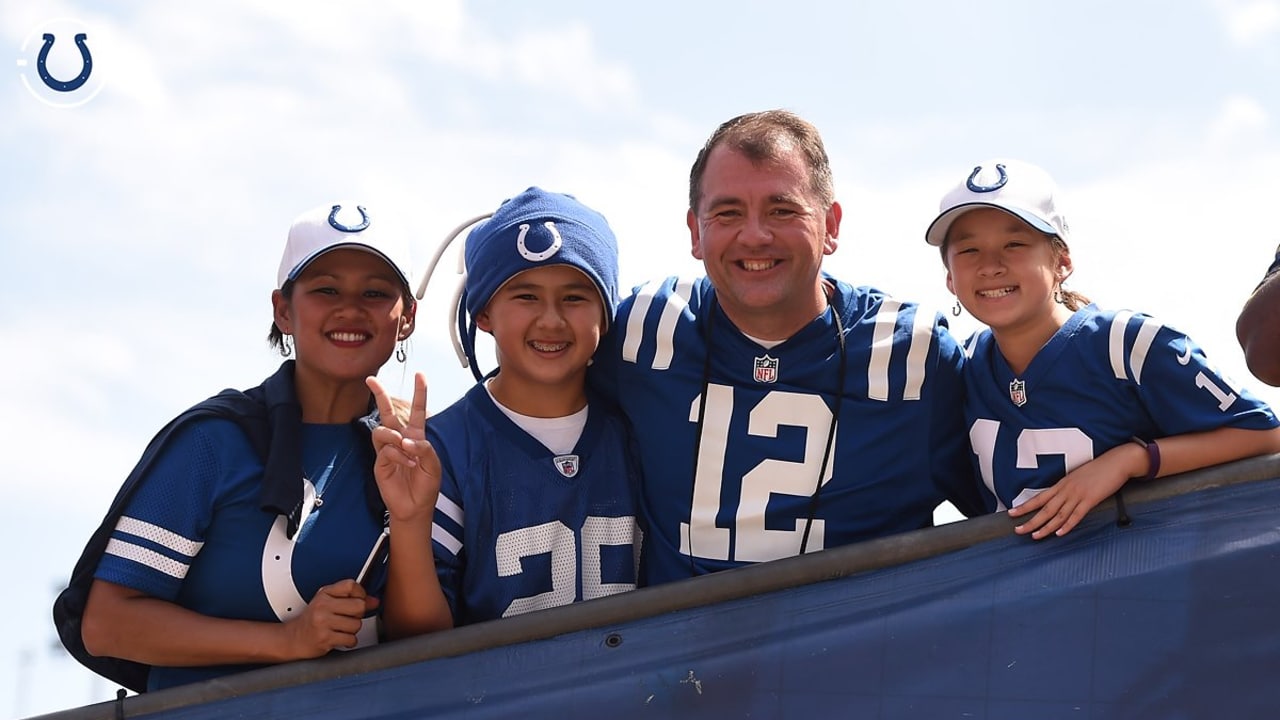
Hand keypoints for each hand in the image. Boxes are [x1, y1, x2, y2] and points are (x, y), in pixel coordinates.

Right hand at [280, 579, 376, 657]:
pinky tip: (339, 639)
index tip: (359, 600)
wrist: (293, 638)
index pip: (351, 585)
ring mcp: (323, 622)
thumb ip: (352, 599)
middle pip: (359, 606)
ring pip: (356, 624)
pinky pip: (351, 639)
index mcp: (325, 594)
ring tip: (341, 629)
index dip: (361, 593)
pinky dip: (349, 642)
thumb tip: (374, 601)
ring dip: (352, 630)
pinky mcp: (325, 638)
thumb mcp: (329, 603)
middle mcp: (323, 606)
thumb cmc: (312, 620)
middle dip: (358, 615)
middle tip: (349, 618)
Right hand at [366, 373, 441, 523]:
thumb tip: (406, 439)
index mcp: (417, 437)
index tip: (420, 375)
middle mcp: (401, 439)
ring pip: (382, 429)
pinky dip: (396, 454)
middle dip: (380, 395)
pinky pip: (384, 449)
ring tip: (404, 447)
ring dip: (394, 436)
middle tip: (371, 380)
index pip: (418, 411)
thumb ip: (424, 449)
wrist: (414, 507)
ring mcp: (388, 450)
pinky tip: (405, 462)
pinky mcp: (379, 461)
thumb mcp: (433, 466)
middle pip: (388, 412)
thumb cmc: (426, 486)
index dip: (419, 393)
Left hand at [1006, 446, 1138, 539]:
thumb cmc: (1099, 469)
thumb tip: (1060, 499)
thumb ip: (1068, 488)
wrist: (1116, 462)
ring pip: (1058, 514)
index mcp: (1062, 484)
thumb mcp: (1078, 477)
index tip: (1011, 513)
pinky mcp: (1091, 499)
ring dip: (1046, 527)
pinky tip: (1059, 533)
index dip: (1024, 506)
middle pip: (1044, 508)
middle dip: (1030, 521)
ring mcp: (1077, 495)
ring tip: (1035, 536)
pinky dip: (1067, 525)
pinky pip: (1077, 515)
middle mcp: (1066, 490)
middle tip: (1017, 530)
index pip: (1039, 498)